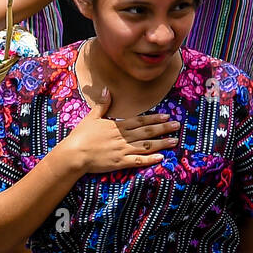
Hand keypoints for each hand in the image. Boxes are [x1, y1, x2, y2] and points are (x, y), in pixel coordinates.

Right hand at [61, 88, 179, 175]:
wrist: (75, 154)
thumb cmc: (81, 135)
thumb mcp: (92, 117)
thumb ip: (102, 104)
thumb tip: (106, 89)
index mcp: (117, 125)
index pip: (140, 121)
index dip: (154, 119)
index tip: (167, 116)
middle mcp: (123, 137)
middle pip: (147, 132)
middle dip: (163, 128)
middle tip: (177, 126)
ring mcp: (123, 150)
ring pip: (146, 146)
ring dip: (162, 143)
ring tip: (175, 141)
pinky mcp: (120, 163)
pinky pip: (138, 161)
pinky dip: (150, 159)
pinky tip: (161, 158)